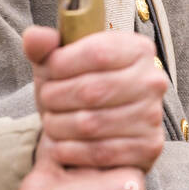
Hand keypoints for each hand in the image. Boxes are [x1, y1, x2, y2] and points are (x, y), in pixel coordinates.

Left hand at [25, 26, 167, 171]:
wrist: (96, 128)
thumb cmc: (79, 87)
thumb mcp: (60, 64)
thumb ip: (44, 47)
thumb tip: (34, 37)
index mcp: (138, 49)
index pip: (97, 53)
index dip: (62, 64)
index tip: (46, 71)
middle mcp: (153, 80)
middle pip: (92, 90)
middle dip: (56, 97)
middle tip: (46, 100)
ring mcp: (154, 115)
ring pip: (91, 124)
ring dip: (58, 126)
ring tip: (51, 122)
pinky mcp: (149, 147)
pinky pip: (100, 152)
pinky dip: (70, 150)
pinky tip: (60, 145)